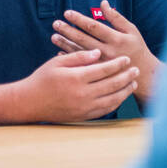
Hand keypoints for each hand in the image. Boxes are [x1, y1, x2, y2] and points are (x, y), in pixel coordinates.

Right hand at [19, 48, 139, 121]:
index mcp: (76, 78)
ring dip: (125, 91)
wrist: (30, 102)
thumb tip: (98, 52)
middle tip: (136, 70)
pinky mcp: (83, 116)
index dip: (117, 64)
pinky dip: (116, 103)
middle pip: (112, 84)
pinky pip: (105, 110)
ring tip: (133, 83)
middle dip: (126, 76)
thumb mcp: (57, 62)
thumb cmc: (42, 79)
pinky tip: (121, 96)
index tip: (127, 59)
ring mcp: (84, 107)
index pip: (104, 70)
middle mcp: (82, 94)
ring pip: (112, 99)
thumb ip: (78, 57)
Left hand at [51, 0, 157, 98]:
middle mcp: (108, 52)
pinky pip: (81, 65)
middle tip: (55, 23)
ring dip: (65, 44)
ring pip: (80, 52)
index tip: (67, 13)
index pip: (94, 26)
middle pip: (83, 39)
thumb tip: (103, 3)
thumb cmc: (137, 48)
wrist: (143, 74)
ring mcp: (102, 64)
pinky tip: (59, 52)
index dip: (79, 19)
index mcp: (116, 39)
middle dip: (68, 30)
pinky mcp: (99, 74)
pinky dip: (70, 58)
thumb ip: (116, 17)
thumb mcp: (131, 30)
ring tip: (53, 36)